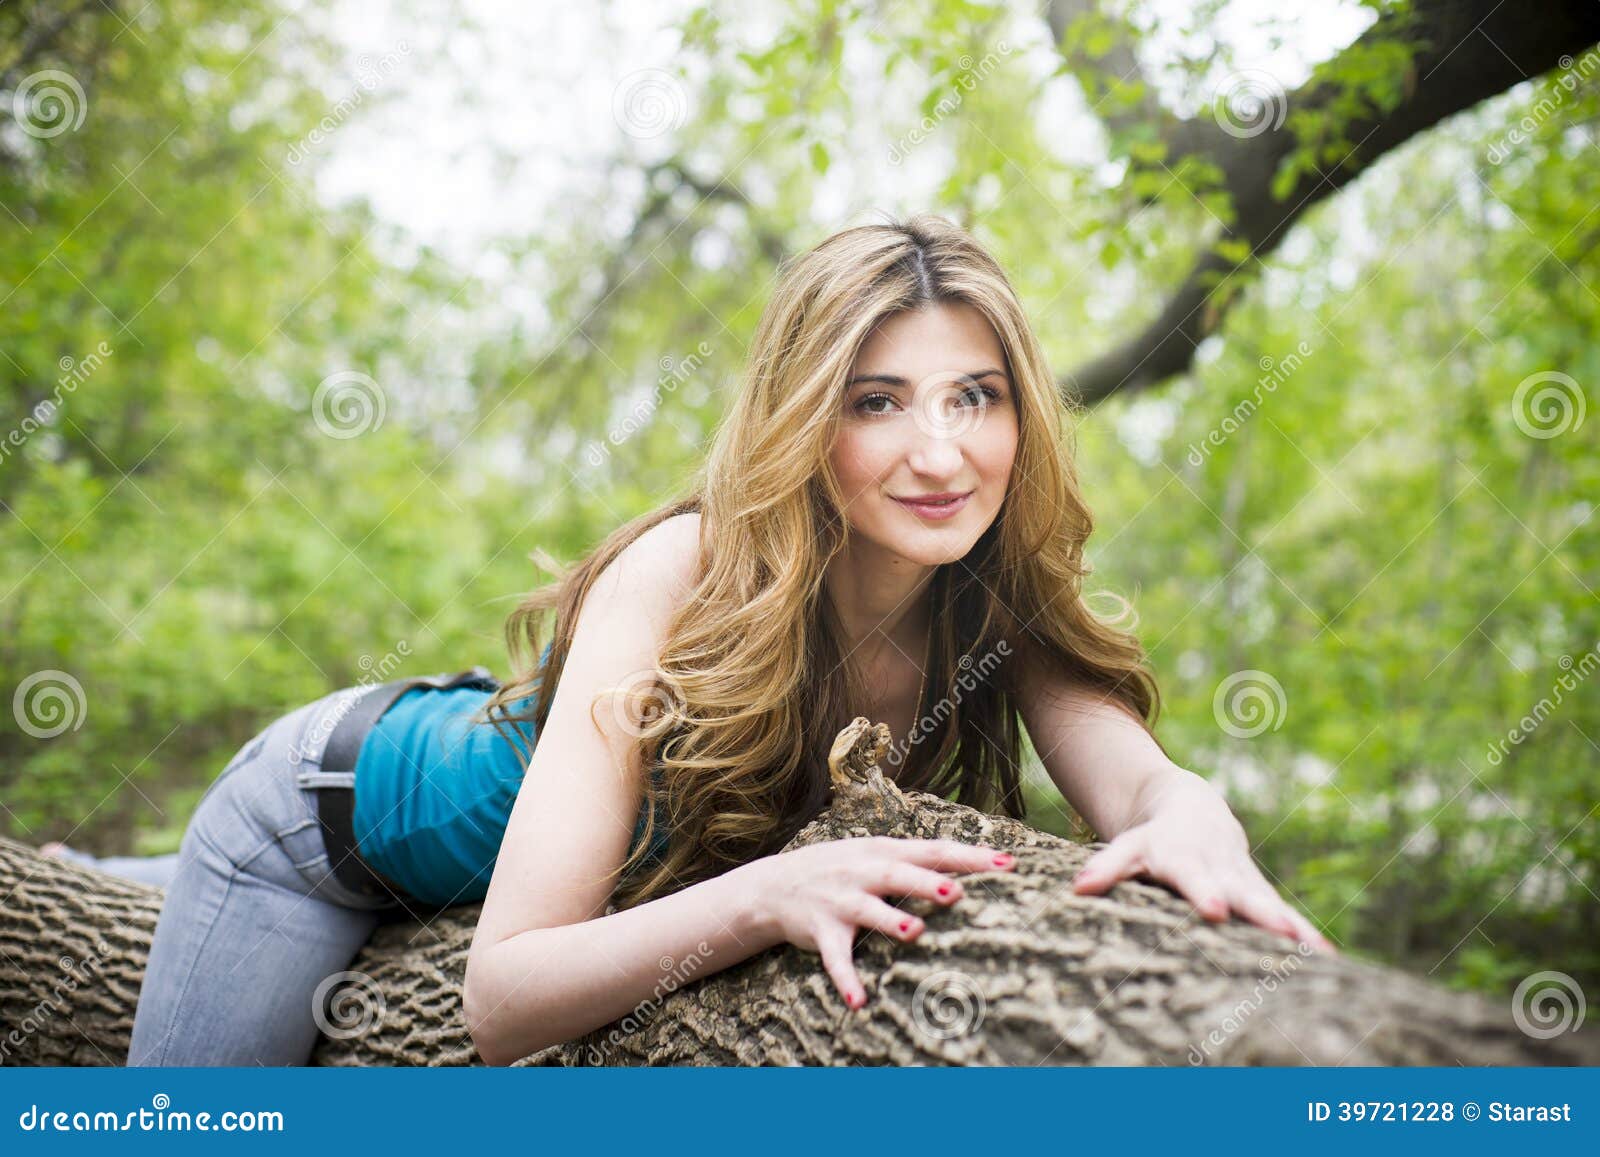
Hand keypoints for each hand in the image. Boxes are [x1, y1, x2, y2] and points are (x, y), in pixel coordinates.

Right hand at [748, 835, 1017, 1009]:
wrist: (775, 884)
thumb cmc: (844, 869)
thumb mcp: (877, 855)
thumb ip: (919, 862)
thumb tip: (973, 871)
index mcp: (884, 852)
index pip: (932, 851)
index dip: (969, 857)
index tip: (1007, 863)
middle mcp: (863, 873)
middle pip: (898, 875)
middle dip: (926, 883)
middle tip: (957, 892)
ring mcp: (841, 901)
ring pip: (868, 911)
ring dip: (890, 920)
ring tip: (913, 932)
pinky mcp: (821, 931)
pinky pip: (835, 958)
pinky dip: (846, 979)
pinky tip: (859, 1002)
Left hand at [1071, 777, 1336, 954]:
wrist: (1193, 809)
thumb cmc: (1153, 839)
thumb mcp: (1129, 846)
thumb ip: (1107, 867)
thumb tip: (1078, 889)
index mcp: (1185, 858)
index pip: (1192, 876)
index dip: (1202, 891)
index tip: (1214, 911)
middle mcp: (1220, 870)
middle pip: (1241, 891)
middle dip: (1259, 913)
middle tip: (1279, 933)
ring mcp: (1244, 881)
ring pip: (1269, 904)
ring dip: (1291, 928)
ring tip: (1314, 953)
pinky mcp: (1260, 894)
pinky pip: (1284, 915)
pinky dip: (1304, 934)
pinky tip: (1328, 960)